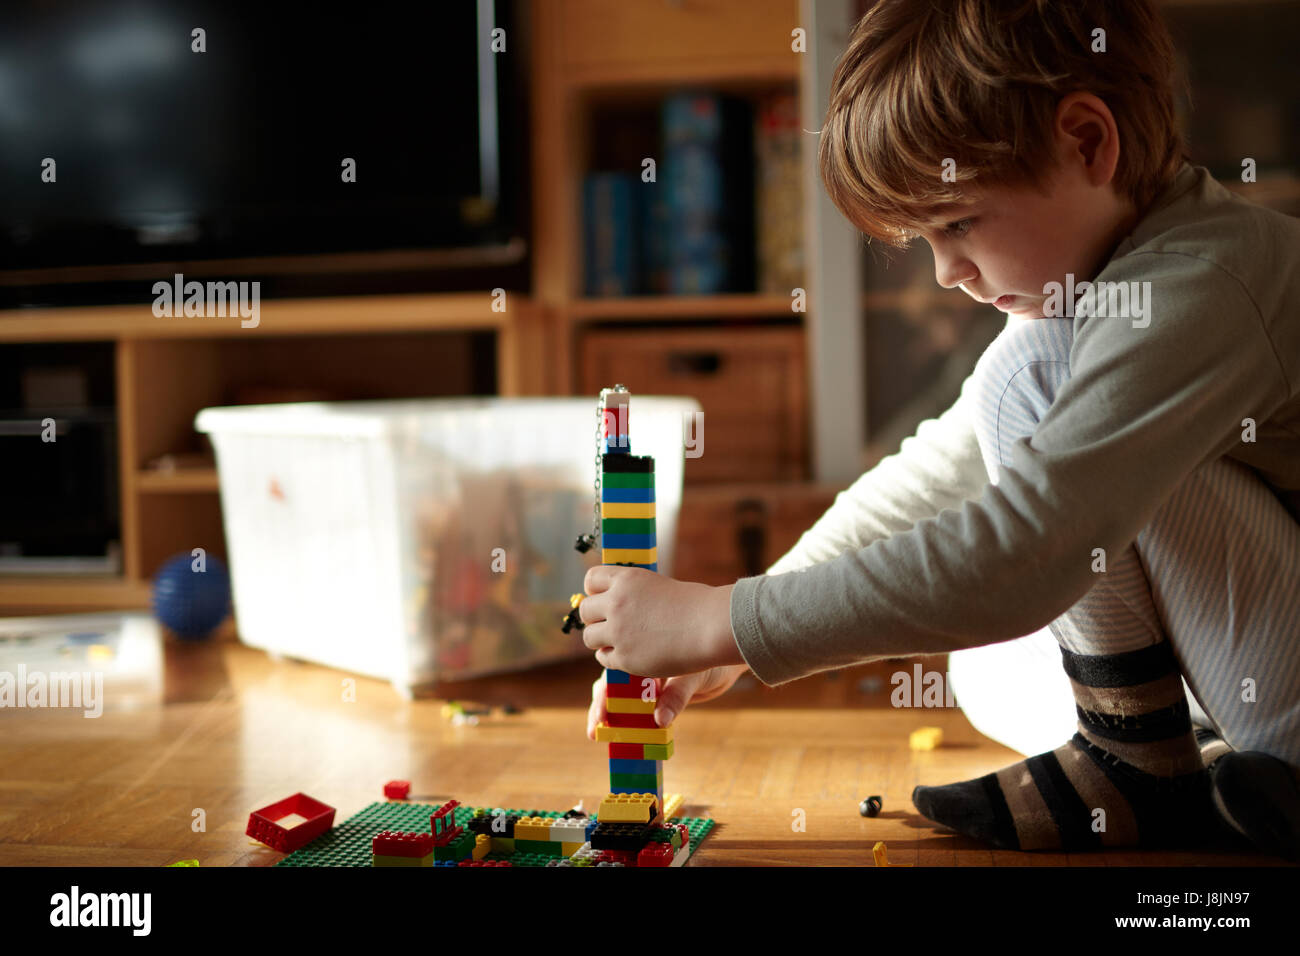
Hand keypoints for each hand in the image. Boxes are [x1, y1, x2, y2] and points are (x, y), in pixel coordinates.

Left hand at [578, 565, 741, 676]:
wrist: (710, 627)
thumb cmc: (694, 605)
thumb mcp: (657, 585)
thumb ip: (633, 593)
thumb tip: (612, 599)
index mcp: (626, 579)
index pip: (591, 580)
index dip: (594, 591)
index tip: (603, 599)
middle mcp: (616, 602)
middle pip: (585, 611)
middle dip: (595, 618)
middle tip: (609, 625)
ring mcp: (618, 631)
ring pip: (589, 637)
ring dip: (601, 640)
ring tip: (617, 642)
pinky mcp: (625, 657)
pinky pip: (604, 659)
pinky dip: (613, 658)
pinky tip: (627, 655)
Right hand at [586, 663, 749, 737]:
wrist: (727, 663)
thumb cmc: (710, 657)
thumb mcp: (693, 674)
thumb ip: (677, 695)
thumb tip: (661, 721)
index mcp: (643, 654)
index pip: (615, 673)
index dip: (604, 694)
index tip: (601, 714)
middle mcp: (640, 670)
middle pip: (612, 689)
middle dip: (601, 710)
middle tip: (596, 731)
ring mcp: (648, 687)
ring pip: (623, 703)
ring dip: (614, 720)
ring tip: (603, 737)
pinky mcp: (660, 701)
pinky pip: (642, 715)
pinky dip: (634, 727)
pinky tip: (628, 741)